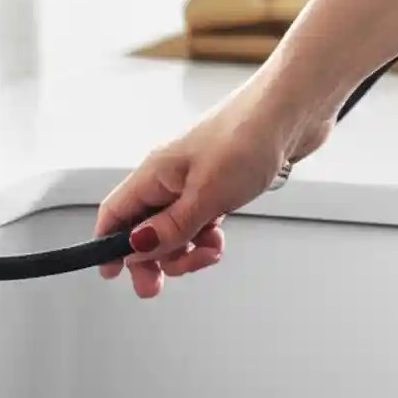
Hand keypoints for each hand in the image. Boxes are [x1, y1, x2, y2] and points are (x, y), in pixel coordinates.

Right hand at [93, 74, 336, 297]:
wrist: (291, 111)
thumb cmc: (247, 138)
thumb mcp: (207, 195)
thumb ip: (171, 227)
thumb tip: (134, 248)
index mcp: (154, 174)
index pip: (114, 213)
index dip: (106, 244)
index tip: (109, 273)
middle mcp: (168, 178)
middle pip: (142, 227)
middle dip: (149, 258)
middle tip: (155, 286)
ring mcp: (193, 181)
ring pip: (173, 228)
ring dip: (185, 250)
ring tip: (208, 253)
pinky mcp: (217, 184)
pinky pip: (198, 220)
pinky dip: (205, 236)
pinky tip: (220, 237)